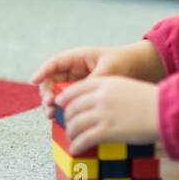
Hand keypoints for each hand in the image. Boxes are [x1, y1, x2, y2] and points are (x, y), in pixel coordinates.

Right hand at [30, 41, 164, 113]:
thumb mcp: (109, 69)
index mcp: (78, 59)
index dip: (43, 72)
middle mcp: (74, 71)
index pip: (55, 64)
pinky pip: (71, 103)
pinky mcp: (85, 97)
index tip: (34, 81)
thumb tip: (78, 96)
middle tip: (49, 105)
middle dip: (47, 93)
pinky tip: (64, 120)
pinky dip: (65, 111)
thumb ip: (92, 81)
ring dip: (53, 105)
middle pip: (52, 81)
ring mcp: (79, 84)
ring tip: (52, 115)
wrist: (144, 68)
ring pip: (59, 94)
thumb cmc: (125, 62)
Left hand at [57, 75, 160, 153]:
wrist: (167, 111)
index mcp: (104, 83)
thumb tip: (96, 102)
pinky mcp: (107, 131)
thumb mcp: (126, 86)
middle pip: (73, 107)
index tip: (60, 104)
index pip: (75, 89)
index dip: (65, 98)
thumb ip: (108, 91)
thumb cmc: (152, 101)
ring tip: (72, 138)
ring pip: (75, 123)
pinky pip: (84, 138)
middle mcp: (100, 97)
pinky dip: (76, 145)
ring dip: (71, 132)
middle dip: (67, 117)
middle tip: (67, 124)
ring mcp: (102, 114)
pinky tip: (75, 149)